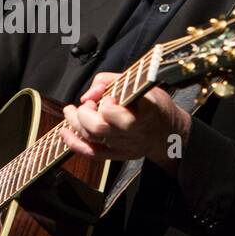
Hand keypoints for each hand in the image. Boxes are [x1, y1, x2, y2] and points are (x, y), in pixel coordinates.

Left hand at [58, 72, 191, 175]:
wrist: (168, 132)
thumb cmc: (155, 105)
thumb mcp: (139, 82)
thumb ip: (111, 80)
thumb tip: (89, 93)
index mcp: (145, 111)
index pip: (119, 112)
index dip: (108, 104)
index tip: (109, 95)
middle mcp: (134, 132)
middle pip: (99, 127)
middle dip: (85, 113)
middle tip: (88, 103)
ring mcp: (125, 146)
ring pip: (92, 137)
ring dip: (75, 122)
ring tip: (71, 111)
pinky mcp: (119, 155)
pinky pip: (92, 153)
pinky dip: (75, 143)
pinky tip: (65, 133)